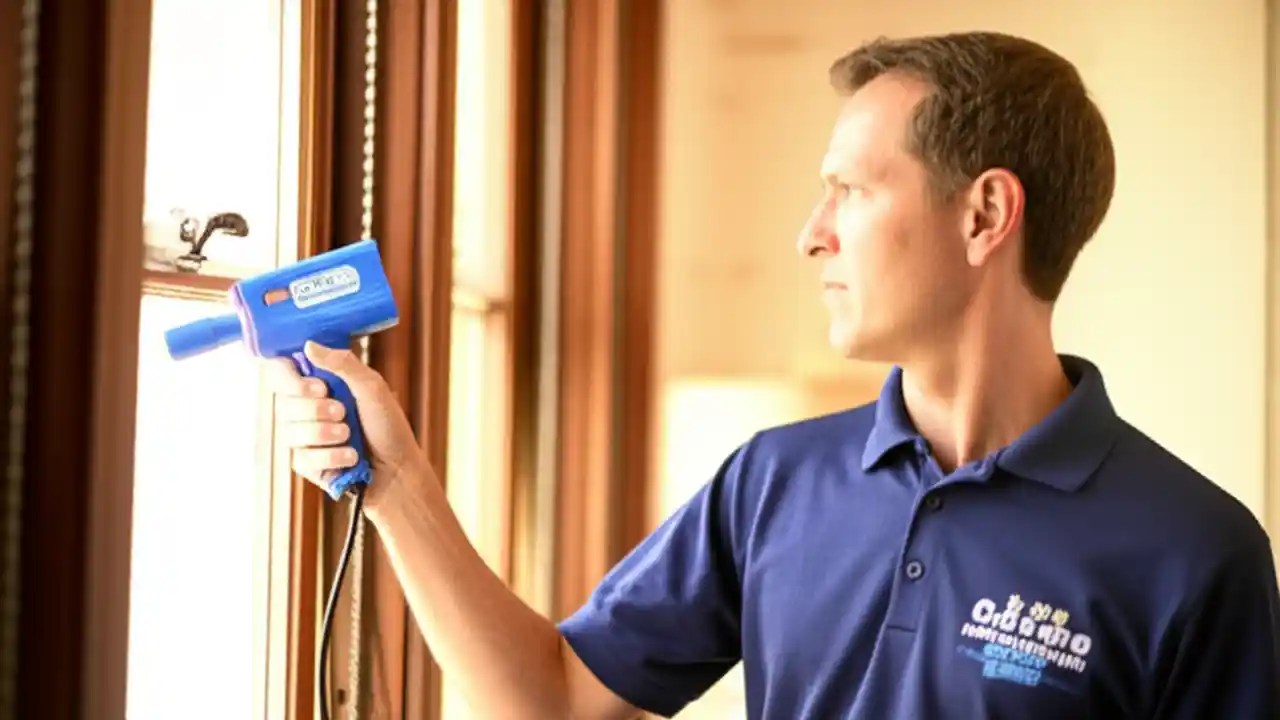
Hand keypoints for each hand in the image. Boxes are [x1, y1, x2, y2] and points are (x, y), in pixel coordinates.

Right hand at [266, 340, 423, 505]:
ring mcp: (302, 438)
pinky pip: (302, 458)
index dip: (291, 380)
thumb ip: (343, 364)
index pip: (280, 373)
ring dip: (326, 434)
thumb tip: (309, 345)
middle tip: (344, 413)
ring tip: (350, 435)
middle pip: (284, 404)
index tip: (320, 388)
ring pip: (291, 432)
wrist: (398, 468)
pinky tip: (350, 456)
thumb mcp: (372, 388)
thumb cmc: (388, 425)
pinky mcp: (305, 464)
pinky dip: (331, 457)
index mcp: (317, 385)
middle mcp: (304, 409)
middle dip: (318, 410)